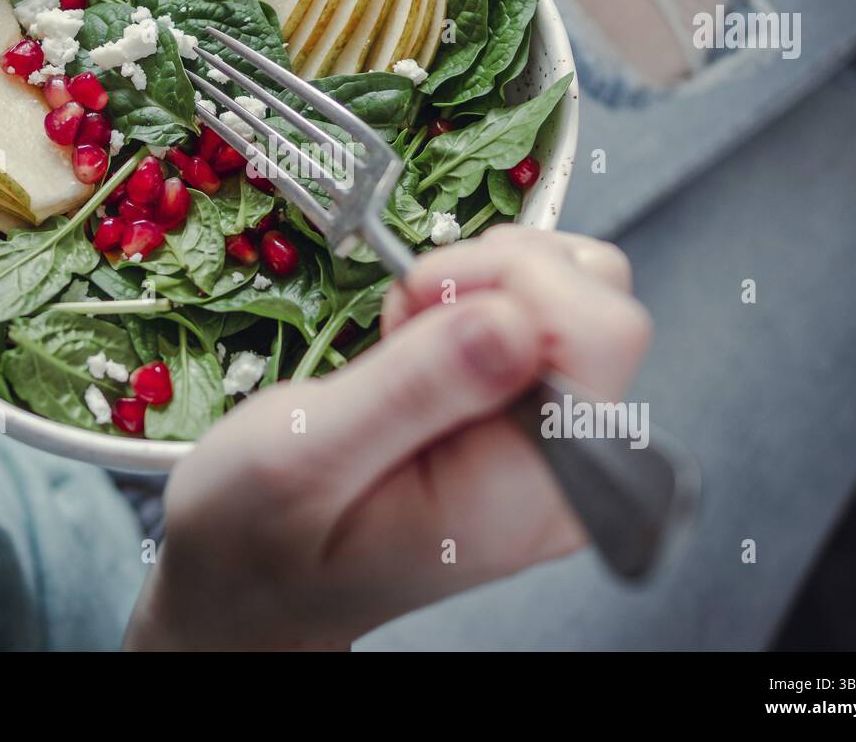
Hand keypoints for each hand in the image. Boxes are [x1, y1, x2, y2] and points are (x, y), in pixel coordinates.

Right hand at [124, 225, 651, 650]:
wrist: (253, 581)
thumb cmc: (257, 537)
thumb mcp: (301, 456)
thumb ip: (410, 389)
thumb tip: (512, 319)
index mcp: (523, 493)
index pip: (602, 331)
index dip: (513, 279)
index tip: (420, 293)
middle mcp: (566, 473)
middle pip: (600, 301)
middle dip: (496, 274)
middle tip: (407, 313)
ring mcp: (558, 448)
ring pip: (576, 296)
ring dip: (484, 284)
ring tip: (405, 334)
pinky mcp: (538, 422)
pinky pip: (543, 320)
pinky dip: (477, 300)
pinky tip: (420, 344)